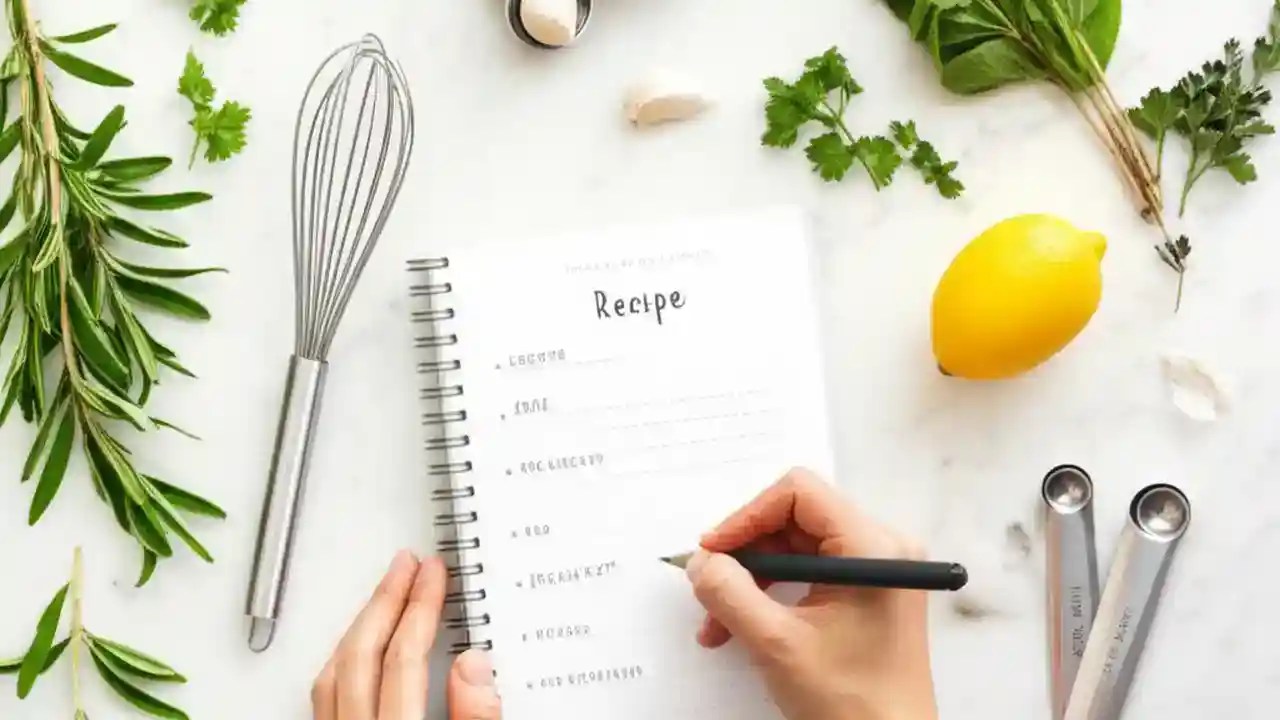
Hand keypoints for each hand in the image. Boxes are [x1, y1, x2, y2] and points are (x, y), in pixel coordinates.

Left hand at [311, 550, 502, 719]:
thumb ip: (473, 718)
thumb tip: (473, 666)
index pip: (403, 659)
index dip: (420, 608)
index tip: (432, 575)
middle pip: (360, 656)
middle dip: (386, 601)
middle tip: (407, 567)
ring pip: (332, 673)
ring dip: (360, 626)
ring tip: (385, 595)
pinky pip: (324, 694)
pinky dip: (343, 660)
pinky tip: (361, 647)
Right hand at [685, 468, 937, 719]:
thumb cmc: (851, 702)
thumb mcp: (776, 643)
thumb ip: (730, 593)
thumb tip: (699, 562)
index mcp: (873, 547)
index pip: (799, 493)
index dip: (747, 516)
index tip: (714, 551)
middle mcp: (881, 548)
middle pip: (794, 519)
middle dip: (745, 555)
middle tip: (708, 590)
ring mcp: (875, 571)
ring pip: (795, 549)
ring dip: (751, 581)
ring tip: (718, 624)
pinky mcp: (867, 594)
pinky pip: (808, 574)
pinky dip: (771, 596)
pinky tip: (740, 628)